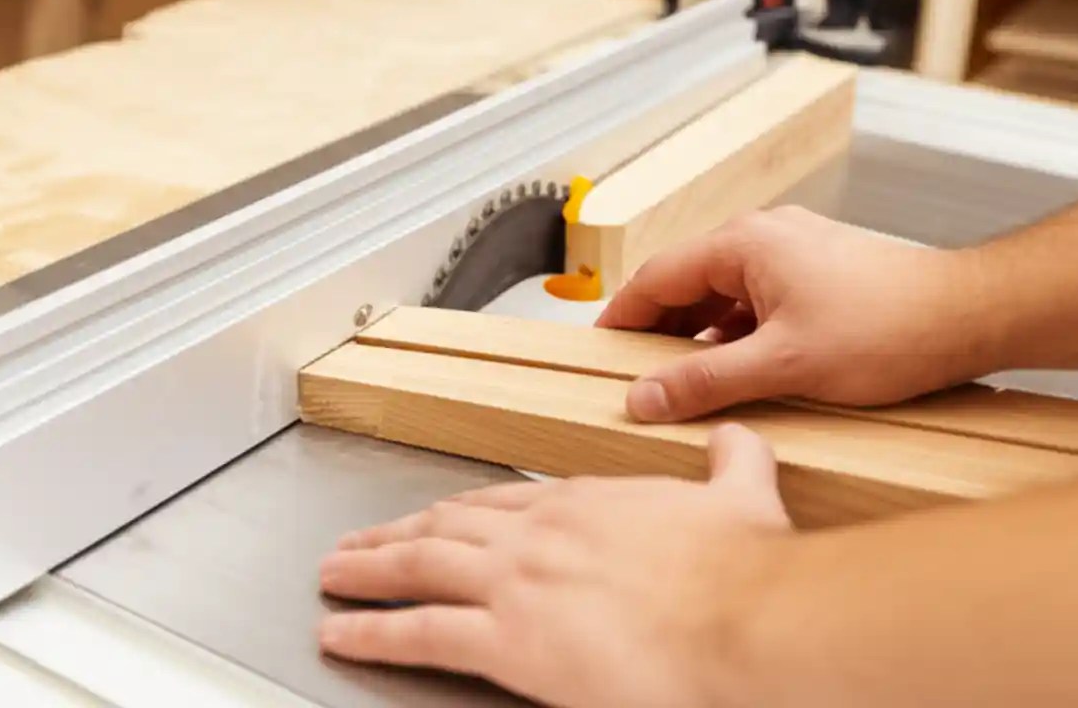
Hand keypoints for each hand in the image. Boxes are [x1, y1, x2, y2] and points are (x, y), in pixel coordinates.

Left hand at [317, 424, 792, 707]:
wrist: (744, 613)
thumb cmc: (742, 568)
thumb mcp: (744, 493)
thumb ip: (732, 462)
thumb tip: (734, 440)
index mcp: (586, 502)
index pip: (504, 500)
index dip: (462, 510)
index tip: (436, 516)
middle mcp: (538, 533)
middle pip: (446, 525)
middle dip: (396, 532)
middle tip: (359, 543)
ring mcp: (515, 581)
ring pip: (418, 566)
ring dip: (367, 570)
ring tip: (333, 575)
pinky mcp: (507, 638)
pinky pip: (421, 632)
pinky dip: (372, 632)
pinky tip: (343, 633)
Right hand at [596, 206, 994, 421]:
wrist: (971, 315)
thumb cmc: (890, 326)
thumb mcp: (782, 364)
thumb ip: (704, 381)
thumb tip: (645, 395)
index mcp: (744, 244)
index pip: (656, 276)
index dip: (621, 317)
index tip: (599, 351)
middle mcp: (764, 237)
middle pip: (686, 283)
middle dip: (658, 331)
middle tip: (636, 375)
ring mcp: (793, 253)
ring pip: (721, 295)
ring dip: (698, 336)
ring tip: (682, 381)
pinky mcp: (817, 273)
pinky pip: (754, 301)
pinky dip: (735, 334)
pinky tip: (736, 371)